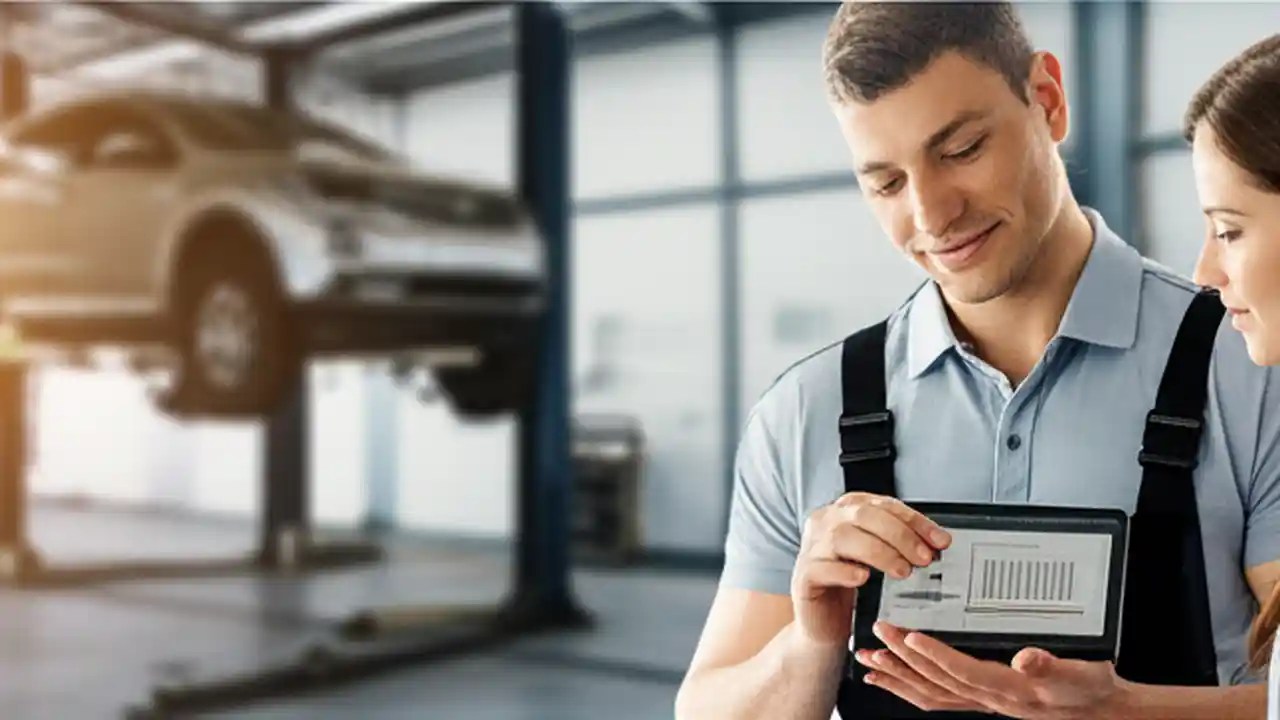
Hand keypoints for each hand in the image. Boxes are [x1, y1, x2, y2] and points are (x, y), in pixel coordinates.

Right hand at [790, 494, 950, 646]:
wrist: (824, 623)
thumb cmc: (852, 585)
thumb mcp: (878, 557)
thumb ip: (900, 544)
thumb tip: (936, 542)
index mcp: (844, 511)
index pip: (883, 505)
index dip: (914, 521)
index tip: (940, 540)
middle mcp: (824, 522)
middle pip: (863, 516)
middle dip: (900, 535)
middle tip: (924, 558)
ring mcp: (810, 549)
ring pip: (842, 537)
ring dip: (878, 552)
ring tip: (903, 571)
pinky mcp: (803, 577)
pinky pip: (822, 568)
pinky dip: (845, 571)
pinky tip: (863, 578)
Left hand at [858, 622, 1126, 718]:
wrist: (1096, 707)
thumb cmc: (1088, 686)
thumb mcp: (1082, 672)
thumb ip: (1053, 665)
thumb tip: (1026, 658)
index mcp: (1013, 689)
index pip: (964, 672)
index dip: (936, 655)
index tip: (911, 637)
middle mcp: (991, 699)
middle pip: (937, 681)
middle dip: (904, 658)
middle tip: (879, 633)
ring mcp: (983, 701)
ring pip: (930, 692)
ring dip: (897, 676)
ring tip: (869, 659)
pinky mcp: (980, 698)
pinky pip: (936, 697)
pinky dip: (908, 687)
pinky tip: (887, 678)